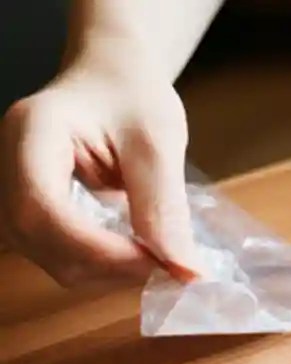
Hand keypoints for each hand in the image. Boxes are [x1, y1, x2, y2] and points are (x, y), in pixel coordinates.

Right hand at [0, 62, 201, 287]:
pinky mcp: (32, 206)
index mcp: (33, 131)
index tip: (155, 262)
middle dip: (103, 264)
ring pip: (43, 253)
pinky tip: (134, 254)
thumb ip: (165, 207)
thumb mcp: (159, 143)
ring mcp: (14, 187)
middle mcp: (9, 162)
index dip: (95, 248)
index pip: (42, 206)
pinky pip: (54, 250)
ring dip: (101, 270)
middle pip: (37, 238)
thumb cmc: (132, 94)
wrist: (111, 76)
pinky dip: (96, 263)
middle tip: (167, 266)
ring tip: (155, 258)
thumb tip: (183, 270)